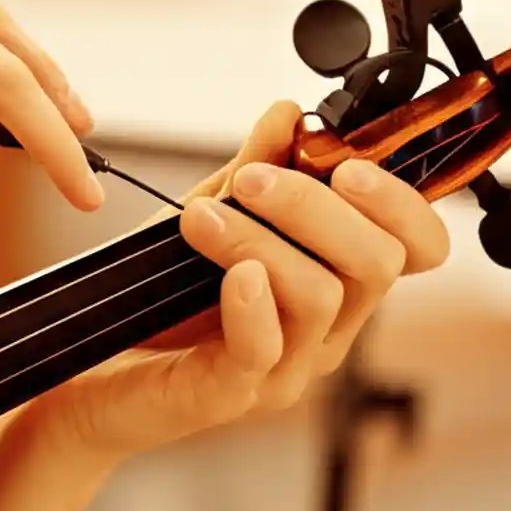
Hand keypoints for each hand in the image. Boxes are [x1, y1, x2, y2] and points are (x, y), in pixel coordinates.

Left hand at [27, 101, 449, 457]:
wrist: (90, 366)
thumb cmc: (161, 294)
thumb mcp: (213, 212)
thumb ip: (254, 169)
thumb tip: (288, 114)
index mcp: (339, 280)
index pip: (419, 248)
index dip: (404, 204)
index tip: (348, 164)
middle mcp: (328, 328)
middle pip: (378, 263)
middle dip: (319, 207)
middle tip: (253, 181)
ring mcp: (287, 368)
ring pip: (321, 296)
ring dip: (262, 239)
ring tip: (200, 218)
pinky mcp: (234, 396)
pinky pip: (264, 350)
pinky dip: (252, 304)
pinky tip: (231, 272)